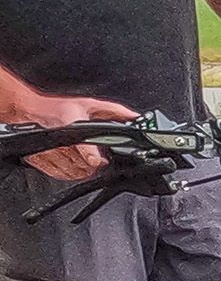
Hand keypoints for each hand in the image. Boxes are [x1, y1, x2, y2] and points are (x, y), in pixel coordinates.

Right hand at [0, 90, 138, 182]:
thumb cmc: (57, 108)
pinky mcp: (41, 162)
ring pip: (76, 173)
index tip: (100, 160)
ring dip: (84, 169)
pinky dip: (71, 172)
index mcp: (71, 126)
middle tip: (96, 154)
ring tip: (83, 156)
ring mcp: (49, 154)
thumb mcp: (88, 104)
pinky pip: (63, 176)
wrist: (26, 112)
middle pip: (86, 166)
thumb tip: (135, 117)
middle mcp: (59, 142)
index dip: (95, 157)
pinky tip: (73, 162)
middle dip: (96, 162)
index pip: (85, 150)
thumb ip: (114, 111)